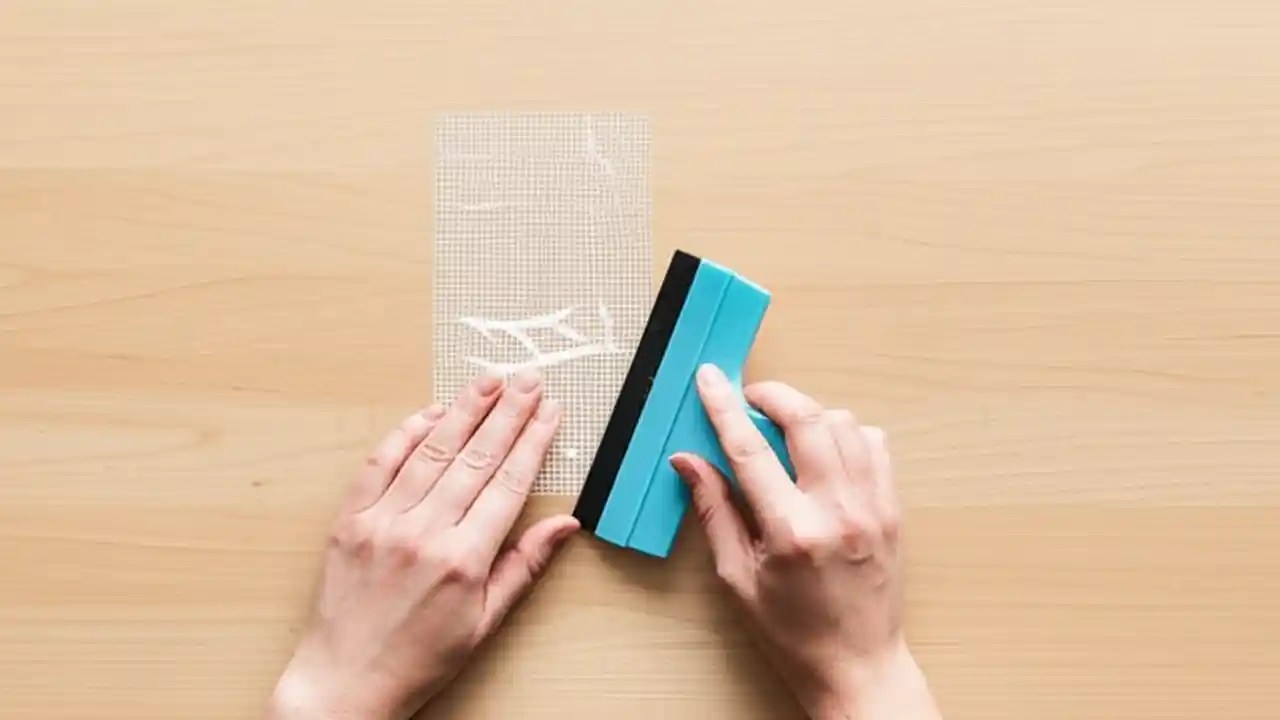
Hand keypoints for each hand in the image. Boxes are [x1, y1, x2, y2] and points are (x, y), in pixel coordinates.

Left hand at [267, 370, 577, 719]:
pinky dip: (406, 433)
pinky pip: (380, 463)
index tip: (550, 412)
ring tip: (488, 382)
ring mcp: (382, 523)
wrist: (345, 683)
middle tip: (528, 380)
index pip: (508, 483)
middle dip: (507, 413)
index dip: (532, 442)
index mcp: (463, 561)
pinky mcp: (349, 520)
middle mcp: (423, 534)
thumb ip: (525, 565)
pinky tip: (431, 412)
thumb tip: (566, 524)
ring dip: (463, 411)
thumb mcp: (486, 621)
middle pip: (475, 458)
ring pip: (432, 452)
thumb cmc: (419, 659)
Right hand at [671, 365, 939, 719]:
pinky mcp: (893, 509)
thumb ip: (714, 511)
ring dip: (809, 414)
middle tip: (749, 397)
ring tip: (785, 430)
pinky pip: (874, 444)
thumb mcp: (737, 577)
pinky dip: (847, 434)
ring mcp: (872, 507)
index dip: (724, 406)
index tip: (711, 378)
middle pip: (807, 418)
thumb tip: (688, 461)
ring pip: (844, 423)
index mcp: (792, 532)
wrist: (858, 666)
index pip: (750, 448)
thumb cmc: (794, 633)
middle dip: (772, 394)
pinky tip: (825, 452)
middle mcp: (837, 512)